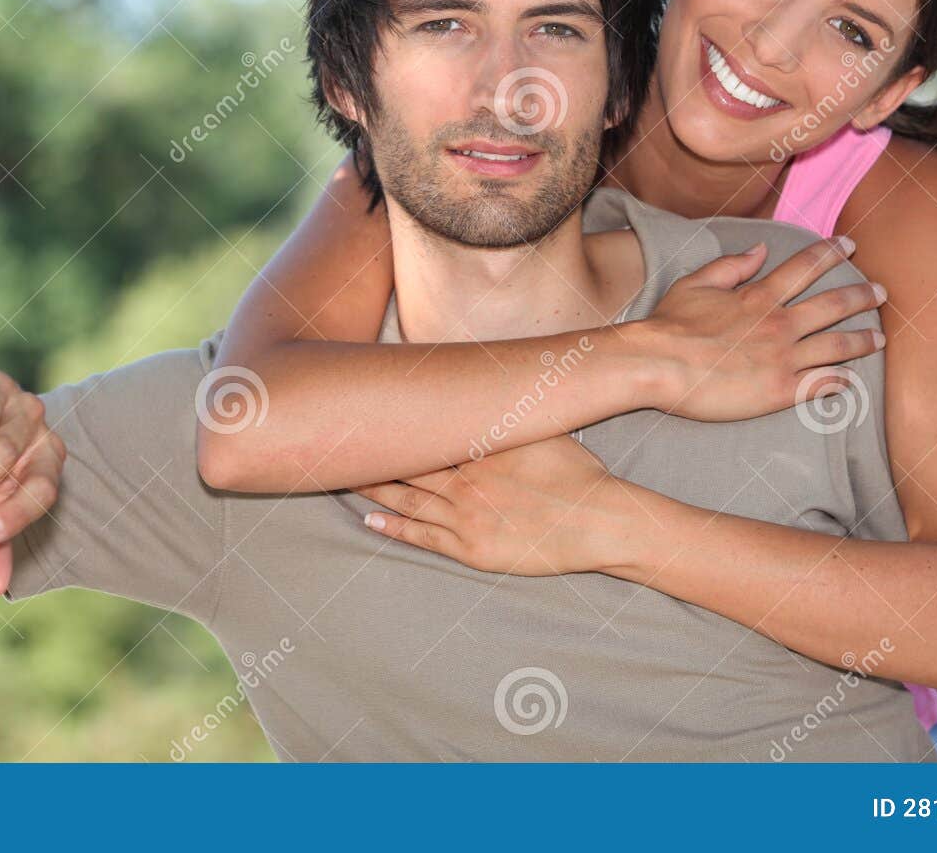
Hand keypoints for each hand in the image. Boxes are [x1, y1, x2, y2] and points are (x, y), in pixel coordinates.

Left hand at [355, 436, 627, 575]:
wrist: (599, 519)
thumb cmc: (577, 473)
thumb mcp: (540, 430)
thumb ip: (508, 415)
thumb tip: (492, 388)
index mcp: (480, 448)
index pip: (422, 431)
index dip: (391, 423)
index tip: (364, 411)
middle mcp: (464, 479)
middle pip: (404, 463)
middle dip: (370, 454)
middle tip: (337, 442)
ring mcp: (463, 515)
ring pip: (404, 499)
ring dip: (372, 489)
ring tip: (342, 480)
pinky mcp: (469, 547)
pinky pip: (421, 537)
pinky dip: (392, 529)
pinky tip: (370, 522)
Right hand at [635, 236, 885, 421]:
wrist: (657, 365)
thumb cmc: (669, 326)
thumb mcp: (695, 284)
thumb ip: (731, 266)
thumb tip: (760, 249)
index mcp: (759, 296)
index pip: (805, 267)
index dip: (831, 253)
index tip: (850, 245)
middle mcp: (778, 324)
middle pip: (833, 305)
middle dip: (862, 296)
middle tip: (881, 292)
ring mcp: (783, 358)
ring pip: (837, 346)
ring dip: (863, 341)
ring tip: (880, 339)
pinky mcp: (779, 391)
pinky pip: (820, 385)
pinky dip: (839, 382)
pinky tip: (849, 381)